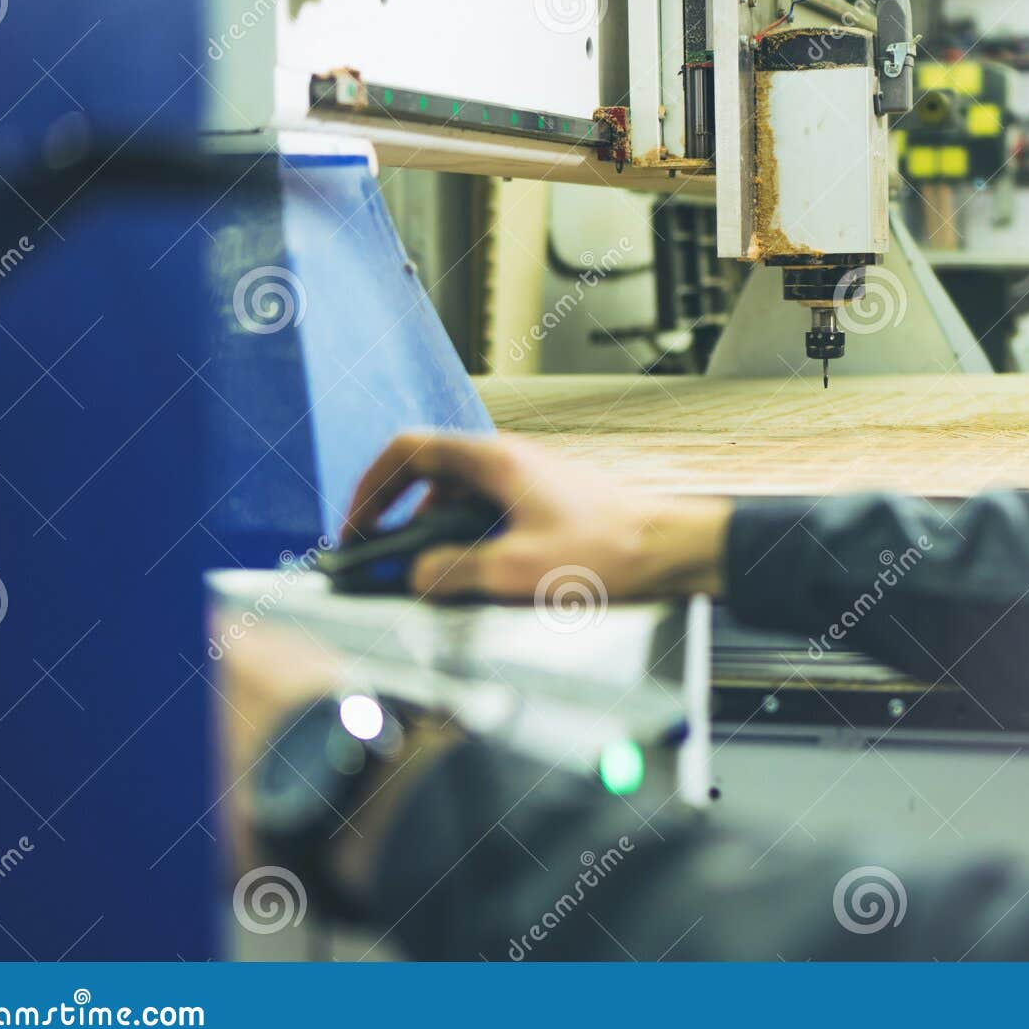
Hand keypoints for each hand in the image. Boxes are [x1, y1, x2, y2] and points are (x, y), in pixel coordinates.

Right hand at [344, 432, 733, 600]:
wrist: (673, 550)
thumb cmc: (610, 551)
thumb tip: (414, 577)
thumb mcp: (515, 573)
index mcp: (494, 461)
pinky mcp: (544, 503)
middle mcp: (508, 461)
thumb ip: (452, 573)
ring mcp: (527, 480)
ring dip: (434, 536)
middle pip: (428, 476)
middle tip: (381, 559)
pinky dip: (467, 541)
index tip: (356, 527)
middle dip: (397, 518)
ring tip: (428, 578)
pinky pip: (487, 515)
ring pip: (458, 499)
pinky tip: (475, 578)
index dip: (369, 487)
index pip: (408, 451)